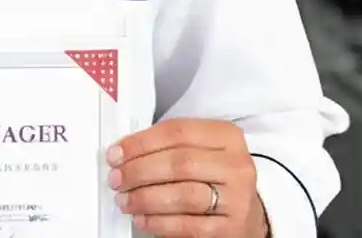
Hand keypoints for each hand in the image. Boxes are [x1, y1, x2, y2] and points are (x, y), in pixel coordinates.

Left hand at [107, 119, 268, 237]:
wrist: (245, 212)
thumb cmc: (212, 177)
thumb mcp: (199, 151)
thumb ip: (167, 146)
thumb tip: (123, 152)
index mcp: (227, 137)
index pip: (177, 132)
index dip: (141, 143)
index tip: (116, 153)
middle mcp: (237, 165)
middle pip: (178, 163)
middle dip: (139, 171)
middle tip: (116, 179)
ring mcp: (237, 198)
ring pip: (183, 195)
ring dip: (145, 198)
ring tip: (125, 200)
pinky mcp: (231, 228)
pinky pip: (188, 225)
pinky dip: (158, 223)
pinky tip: (142, 219)